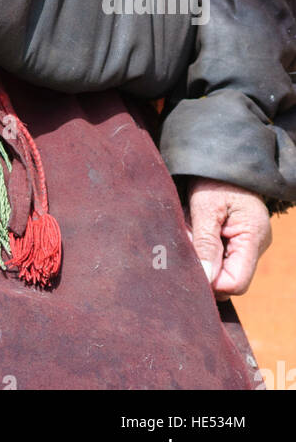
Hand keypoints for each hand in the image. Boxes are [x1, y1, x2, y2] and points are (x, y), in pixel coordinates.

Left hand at [186, 177, 270, 299]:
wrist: (222, 159)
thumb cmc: (216, 179)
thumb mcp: (206, 207)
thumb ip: (206, 243)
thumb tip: (207, 279)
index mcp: (253, 238)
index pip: (236, 283)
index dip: (212, 281)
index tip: (190, 263)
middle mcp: (254, 246)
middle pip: (226, 277)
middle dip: (202, 262)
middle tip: (187, 236)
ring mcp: (246, 243)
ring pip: (217, 265)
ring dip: (198, 250)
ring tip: (190, 225)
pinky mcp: (236, 238)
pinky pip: (216, 252)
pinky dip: (200, 243)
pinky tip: (194, 225)